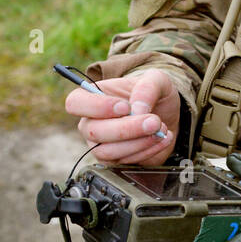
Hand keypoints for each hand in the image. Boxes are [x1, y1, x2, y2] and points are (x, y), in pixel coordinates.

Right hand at [64, 68, 179, 164]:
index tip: (125, 107)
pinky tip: (162, 138)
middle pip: (93, 132)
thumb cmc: (152, 93)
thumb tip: (138, 109)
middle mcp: (91, 122)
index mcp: (92, 97)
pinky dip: (148, 151)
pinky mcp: (117, 159)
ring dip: (138, 143)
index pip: (75, 103)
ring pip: (107, 152)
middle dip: (126, 129)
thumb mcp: (156, 79)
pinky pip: (125, 162)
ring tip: (160, 129)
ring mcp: (102, 144)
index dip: (97, 107)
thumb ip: (147, 87)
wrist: (166, 113)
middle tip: (153, 121)